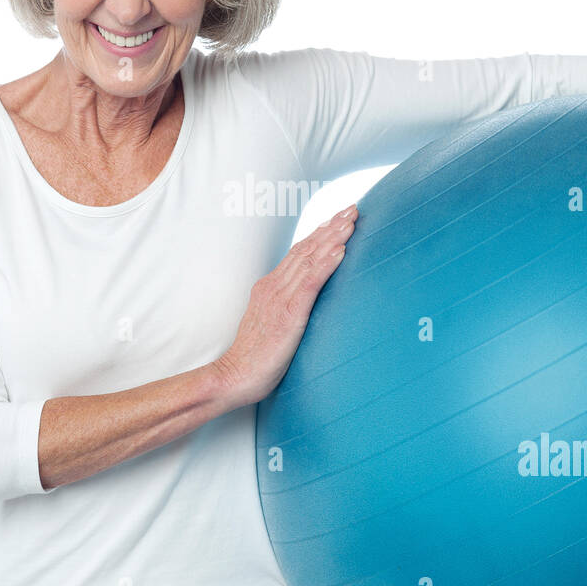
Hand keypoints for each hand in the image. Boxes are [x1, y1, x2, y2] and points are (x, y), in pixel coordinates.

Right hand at [213, 204, 358, 406]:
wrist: (234, 376)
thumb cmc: (254, 358)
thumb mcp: (271, 324)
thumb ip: (286, 308)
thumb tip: (305, 303)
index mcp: (270, 287)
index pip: (299, 253)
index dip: (320, 234)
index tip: (338, 218)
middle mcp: (274, 286)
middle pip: (307, 249)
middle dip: (331, 227)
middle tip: (352, 208)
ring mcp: (280, 298)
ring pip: (310, 260)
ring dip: (333, 238)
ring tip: (351, 221)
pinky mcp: (288, 314)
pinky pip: (311, 283)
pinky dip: (326, 264)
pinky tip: (341, 250)